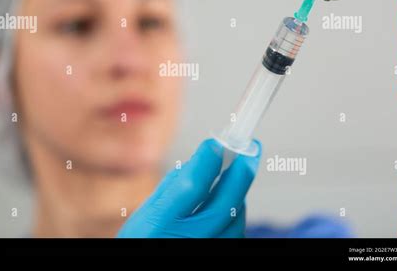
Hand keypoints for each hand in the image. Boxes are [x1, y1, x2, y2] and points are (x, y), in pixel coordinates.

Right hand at [117, 138, 261, 237]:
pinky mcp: (220, 253)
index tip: (216, 143)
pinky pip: (236, 232)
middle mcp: (186, 241)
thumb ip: (172, 187)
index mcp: (158, 225)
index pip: (192, 186)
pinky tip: (230, 203)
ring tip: (234, 176)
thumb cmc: (146, 238)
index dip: (207, 161)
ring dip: (238, 193)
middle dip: (242, 171)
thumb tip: (201, 160)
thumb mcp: (146, 212)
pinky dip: (236, 213)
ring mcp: (207, 251)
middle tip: (250, 148)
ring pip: (236, 219)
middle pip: (226, 204)